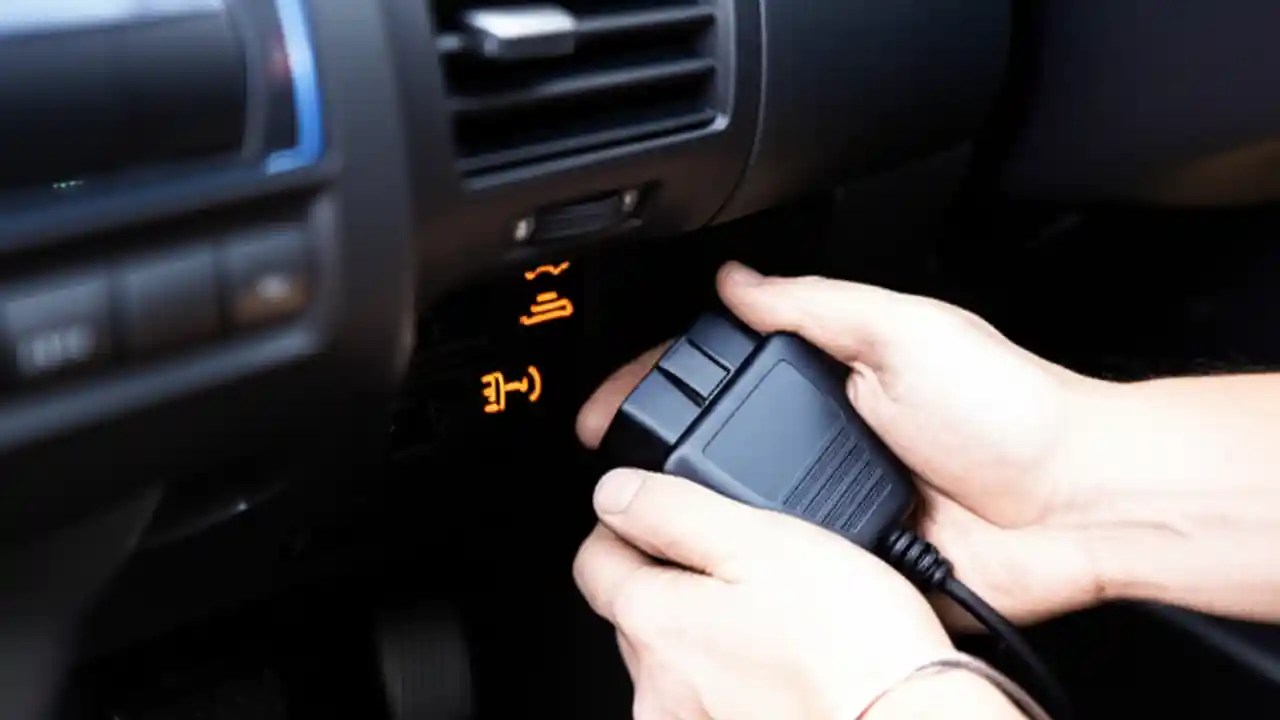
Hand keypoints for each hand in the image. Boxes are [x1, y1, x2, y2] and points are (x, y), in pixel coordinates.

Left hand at [573, 468, 966, 719]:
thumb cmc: (852, 648)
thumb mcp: (762, 540)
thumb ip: (672, 510)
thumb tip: (614, 493)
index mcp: (654, 623)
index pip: (595, 561)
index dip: (626, 525)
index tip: (662, 513)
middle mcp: (656, 689)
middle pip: (638, 614)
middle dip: (677, 583)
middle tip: (746, 565)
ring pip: (680, 662)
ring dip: (714, 636)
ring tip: (781, 621)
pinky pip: (716, 701)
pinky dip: (741, 681)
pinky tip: (790, 669)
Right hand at [578, 263, 1111, 625]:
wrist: (1073, 505)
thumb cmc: (1012, 410)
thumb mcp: (905, 328)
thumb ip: (814, 303)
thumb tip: (737, 277)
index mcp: (830, 368)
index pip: (720, 363)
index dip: (657, 377)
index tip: (610, 400)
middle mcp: (823, 430)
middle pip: (715, 431)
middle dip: (654, 438)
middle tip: (607, 453)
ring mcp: (830, 493)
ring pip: (736, 495)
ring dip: (690, 496)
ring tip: (643, 500)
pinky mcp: (845, 551)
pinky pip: (778, 552)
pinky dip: (742, 550)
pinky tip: (716, 546)